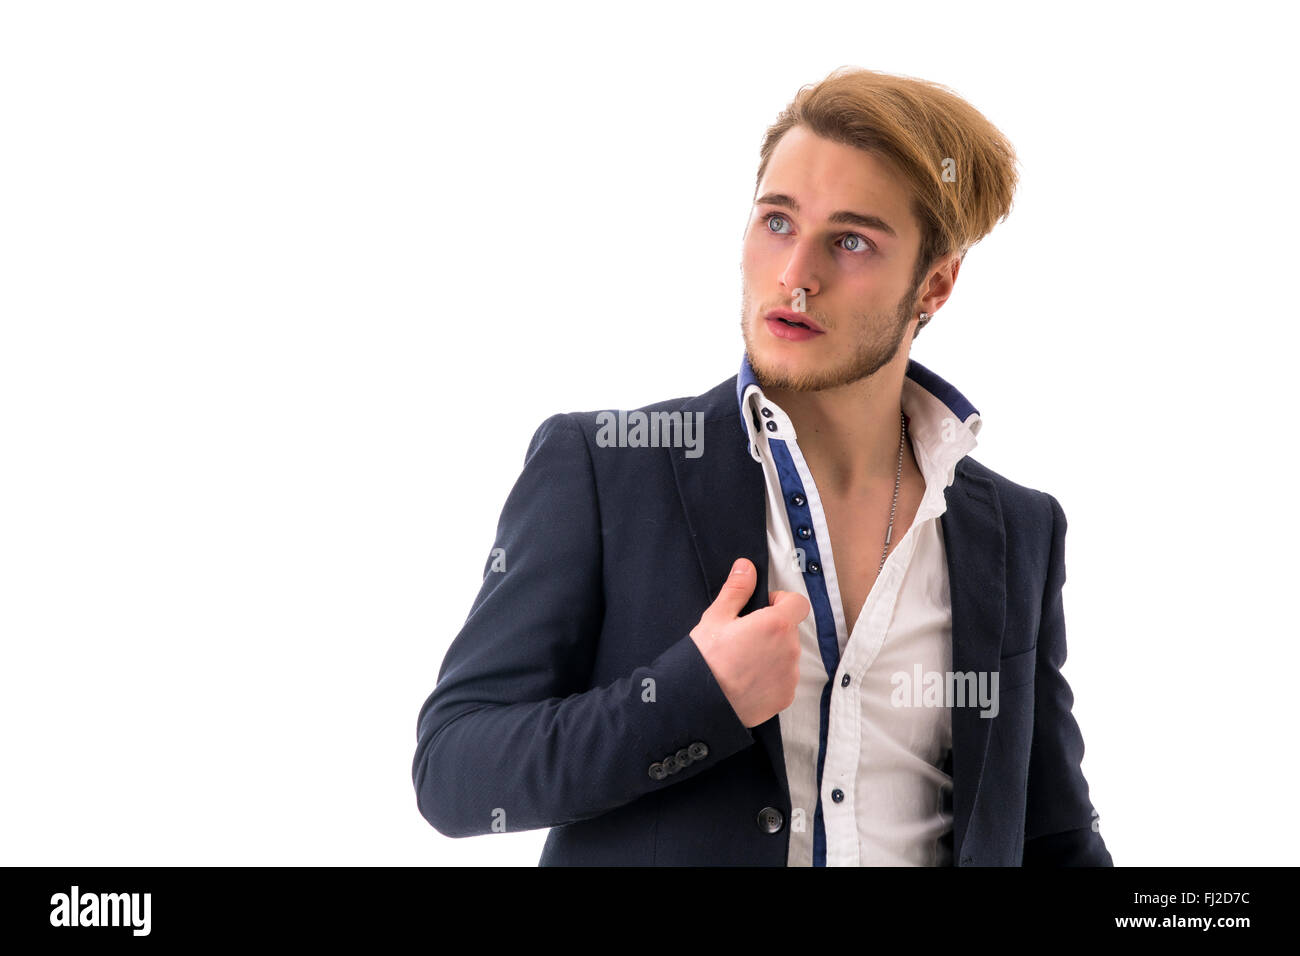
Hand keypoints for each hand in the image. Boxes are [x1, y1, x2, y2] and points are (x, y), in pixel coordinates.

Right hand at [689, 558, 809, 727]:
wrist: (699, 703)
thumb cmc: (706, 659)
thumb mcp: (716, 617)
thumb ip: (737, 590)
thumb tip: (747, 567)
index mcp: (775, 624)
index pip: (798, 603)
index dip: (782, 601)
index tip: (764, 608)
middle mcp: (789, 649)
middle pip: (790, 630)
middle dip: (772, 629)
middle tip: (743, 637)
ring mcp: (789, 676)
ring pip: (787, 655)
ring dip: (772, 653)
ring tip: (742, 662)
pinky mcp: (786, 697)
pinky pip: (783, 679)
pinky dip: (770, 677)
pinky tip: (746, 679)